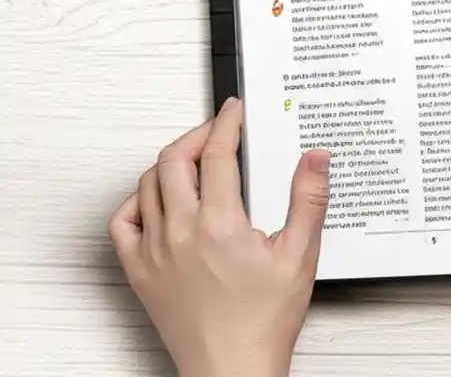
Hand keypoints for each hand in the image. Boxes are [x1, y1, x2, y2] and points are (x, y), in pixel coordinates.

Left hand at [109, 98, 330, 376]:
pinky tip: (158, 200)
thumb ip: (308, 200)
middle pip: (175, 160)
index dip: (226, 123)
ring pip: (148, 184)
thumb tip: (315, 159)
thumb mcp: (300, 255)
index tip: (233, 111)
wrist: (231, 366)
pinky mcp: (140, 270)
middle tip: (217, 129)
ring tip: (194, 159)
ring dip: (171, 163)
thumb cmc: (263, 321)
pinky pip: (123, 223)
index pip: (217, 154)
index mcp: (220, 223)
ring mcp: (154, 250)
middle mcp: (180, 231)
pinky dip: (138, 201)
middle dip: (197, 135)